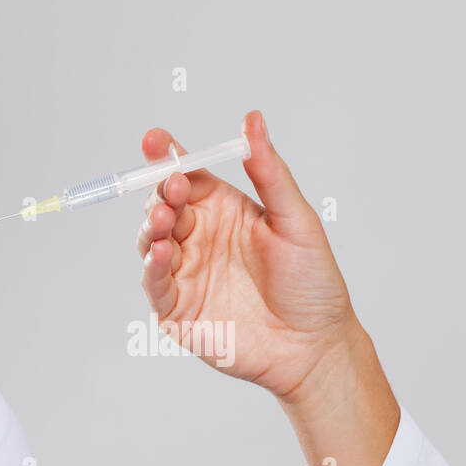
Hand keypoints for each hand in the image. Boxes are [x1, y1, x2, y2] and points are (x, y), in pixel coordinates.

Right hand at [136, 110, 356, 401]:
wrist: (315, 346)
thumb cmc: (313, 284)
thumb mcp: (296, 220)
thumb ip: (270, 172)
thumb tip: (253, 119)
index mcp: (224, 211)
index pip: (187, 175)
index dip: (169, 156)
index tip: (157, 140)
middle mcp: (200, 238)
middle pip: (162, 204)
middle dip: (159, 192)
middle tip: (172, 188)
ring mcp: (187, 273)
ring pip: (150, 240)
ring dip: (150, 225)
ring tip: (163, 218)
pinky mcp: (178, 310)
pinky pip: (154, 284)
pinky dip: (151, 266)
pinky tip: (160, 252)